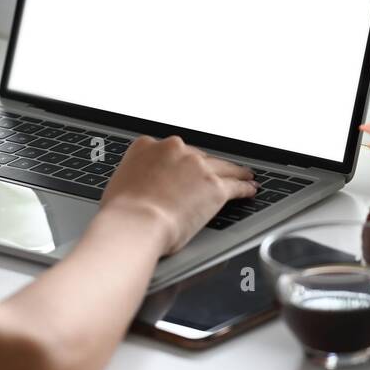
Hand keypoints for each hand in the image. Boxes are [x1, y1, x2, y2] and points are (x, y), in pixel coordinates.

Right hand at [98, 135, 256, 255]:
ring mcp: (197, 166)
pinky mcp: (214, 185)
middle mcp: (174, 150)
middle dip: (204, 169)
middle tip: (209, 178)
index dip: (179, 162)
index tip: (183, 168)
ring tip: (243, 175)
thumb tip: (139, 189)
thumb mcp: (120, 185)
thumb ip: (136, 179)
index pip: (169, 150)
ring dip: (234, 172)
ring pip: (222, 166)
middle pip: (198, 156)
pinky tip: (249, 189)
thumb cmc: (123, 212)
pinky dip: (244, 187)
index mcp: (147, 147)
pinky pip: (235, 185)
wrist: (135, 223)